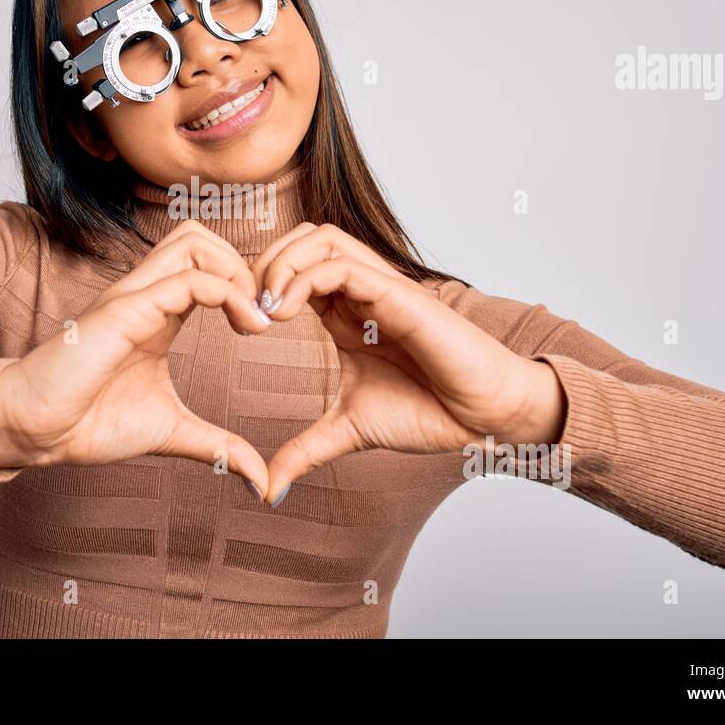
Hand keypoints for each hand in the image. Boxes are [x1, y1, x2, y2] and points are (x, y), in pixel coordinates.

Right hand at [0, 220, 273, 495]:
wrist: (37, 430)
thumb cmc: (90, 423)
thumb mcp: (173, 431)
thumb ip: (219, 446)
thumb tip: (261, 480)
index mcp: (157, 312)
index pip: (205, 263)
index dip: (244, 284)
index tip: (263, 327)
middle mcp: (146, 294)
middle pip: (201, 236)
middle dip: (243, 264)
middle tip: (261, 314)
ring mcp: (134, 297)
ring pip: (194, 241)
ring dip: (237, 269)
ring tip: (253, 318)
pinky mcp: (126, 310)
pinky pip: (187, 280)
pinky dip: (228, 292)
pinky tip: (246, 327)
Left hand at [250, 223, 565, 502]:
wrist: (482, 417)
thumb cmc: (428, 412)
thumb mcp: (349, 430)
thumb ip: (305, 450)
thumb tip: (268, 487)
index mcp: (346, 310)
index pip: (295, 266)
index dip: (260, 283)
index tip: (242, 324)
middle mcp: (361, 291)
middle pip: (303, 237)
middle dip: (264, 262)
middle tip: (245, 309)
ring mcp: (380, 288)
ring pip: (322, 238)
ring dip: (282, 263)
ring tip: (264, 307)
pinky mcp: (399, 295)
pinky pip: (345, 265)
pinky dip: (306, 278)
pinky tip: (285, 312)